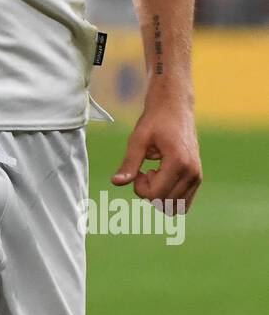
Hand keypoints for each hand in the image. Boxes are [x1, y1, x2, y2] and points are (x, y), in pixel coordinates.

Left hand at [111, 97, 201, 211]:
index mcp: (178, 163)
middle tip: (146, 171)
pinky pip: (183, 202)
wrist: (175, 106)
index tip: (139, 171)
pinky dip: (169, 195)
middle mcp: (192, 173)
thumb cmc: (155, 120)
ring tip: (155, 174)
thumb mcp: (138, 140)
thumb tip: (116, 182)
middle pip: (164, 204)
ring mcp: (197, 176)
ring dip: (160, 195)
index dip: (140, 188)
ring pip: (175, 207)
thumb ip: (129, 164)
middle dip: (149, 192)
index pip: (155, 195)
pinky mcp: (197, 177)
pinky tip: (163, 176)